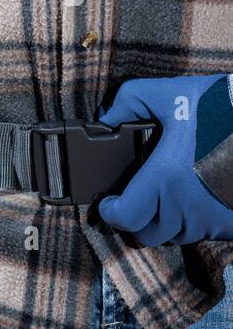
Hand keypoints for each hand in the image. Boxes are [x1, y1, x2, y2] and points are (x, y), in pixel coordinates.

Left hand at [98, 75, 232, 244]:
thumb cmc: (223, 109)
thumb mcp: (172, 93)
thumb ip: (130, 99)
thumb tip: (106, 118)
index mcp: (163, 181)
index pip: (124, 219)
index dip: (110, 212)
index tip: (109, 202)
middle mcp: (185, 208)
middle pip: (147, 234)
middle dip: (138, 219)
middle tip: (138, 199)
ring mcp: (212, 220)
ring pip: (177, 236)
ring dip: (168, 221)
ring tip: (171, 194)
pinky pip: (207, 233)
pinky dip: (198, 222)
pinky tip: (199, 197)